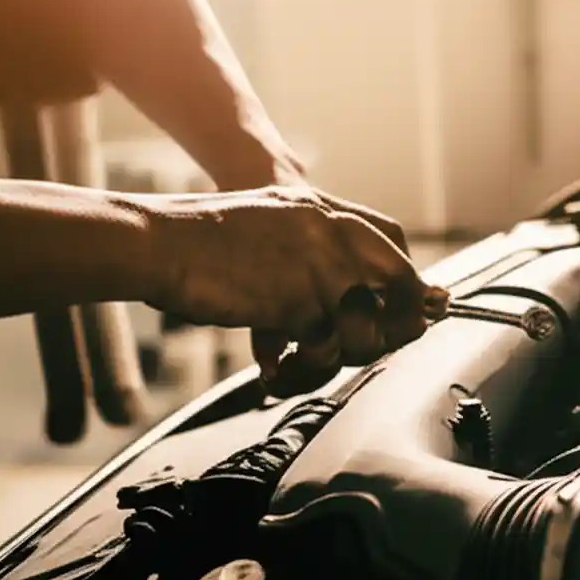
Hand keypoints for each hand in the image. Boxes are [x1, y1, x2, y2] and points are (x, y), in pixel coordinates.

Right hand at [140, 185, 432, 388]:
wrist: (161, 243)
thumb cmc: (207, 240)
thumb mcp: (275, 221)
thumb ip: (318, 245)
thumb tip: (357, 290)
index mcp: (328, 211)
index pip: (393, 242)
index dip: (409, 279)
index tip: (417, 306)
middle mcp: (335, 236)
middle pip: (402, 287)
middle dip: (396, 325)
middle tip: (366, 347)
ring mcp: (321, 269)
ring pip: (364, 329)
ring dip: (338, 354)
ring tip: (302, 359)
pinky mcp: (300, 303)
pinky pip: (323, 350)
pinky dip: (301, 366)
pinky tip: (273, 367)